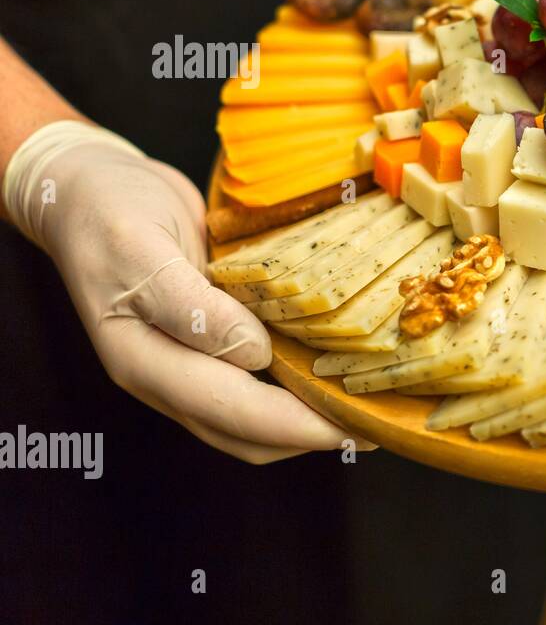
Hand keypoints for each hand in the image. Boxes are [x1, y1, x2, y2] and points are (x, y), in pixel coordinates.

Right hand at [6, 122, 366, 462]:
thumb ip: (191, 305)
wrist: (88, 188)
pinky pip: (252, 386)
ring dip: (306, 420)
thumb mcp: (140, 247)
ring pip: (251, 420)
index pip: (232, 413)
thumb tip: (254, 355)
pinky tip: (330, 371)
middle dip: (312, 435)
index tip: (354, 426)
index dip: (297, 427)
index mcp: (145, 360)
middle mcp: (167, 375)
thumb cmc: (107, 212)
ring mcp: (186, 364)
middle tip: (377, 422)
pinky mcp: (206, 345)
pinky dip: (293, 389)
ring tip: (363, 405)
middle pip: (247, 434)